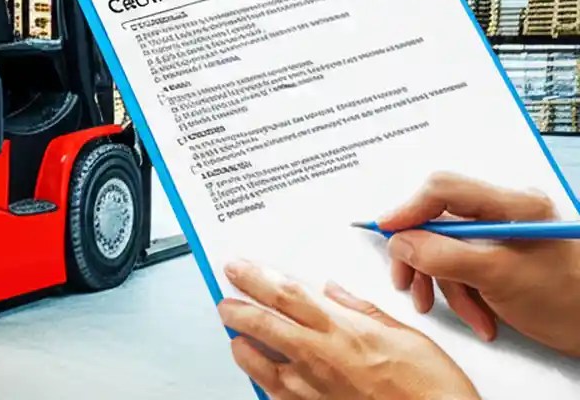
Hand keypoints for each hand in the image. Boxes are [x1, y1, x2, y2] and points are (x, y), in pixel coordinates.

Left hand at [219, 260, 478, 399]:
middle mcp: (319, 356)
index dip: (255, 277)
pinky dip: (260, 377)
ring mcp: (310, 388)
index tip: (237, 267)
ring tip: (236, 335)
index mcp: (342, 330)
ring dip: (241, 343)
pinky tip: (259, 371)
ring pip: (256, 360)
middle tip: (224, 299)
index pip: (286, 294)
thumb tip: (334, 292)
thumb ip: (363, 311)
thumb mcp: (405, 336)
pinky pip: (271, 391)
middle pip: (262, 323)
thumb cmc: (431, 389)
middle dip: (236, 307)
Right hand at [378, 172, 579, 356]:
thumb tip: (398, 242)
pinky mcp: (505, 256)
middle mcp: (508, 211)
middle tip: (407, 283)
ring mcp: (506, 234)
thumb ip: (442, 255)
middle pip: (441, 221)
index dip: (409, 209)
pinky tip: (481, 317)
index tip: (385, 231)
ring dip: (446, 285)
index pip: (444, 189)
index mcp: (513, 203)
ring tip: (457, 313)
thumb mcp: (497, 277)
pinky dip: (465, 293)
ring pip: (450, 248)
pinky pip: (467, 266)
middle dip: (423, 258)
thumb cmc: (568, 301)